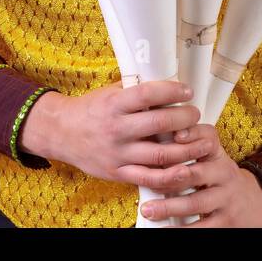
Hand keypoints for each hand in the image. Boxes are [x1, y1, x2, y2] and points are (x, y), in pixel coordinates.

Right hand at [17, 80, 211, 184]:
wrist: (61, 132)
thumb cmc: (91, 110)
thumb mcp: (110, 92)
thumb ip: (135, 90)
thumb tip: (168, 82)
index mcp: (114, 104)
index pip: (148, 94)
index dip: (172, 91)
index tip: (187, 91)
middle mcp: (116, 129)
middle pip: (159, 124)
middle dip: (185, 118)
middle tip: (195, 114)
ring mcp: (118, 153)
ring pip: (160, 154)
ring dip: (187, 148)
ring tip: (200, 141)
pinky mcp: (118, 173)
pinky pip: (150, 178)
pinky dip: (171, 176)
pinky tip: (185, 167)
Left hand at [135, 124, 261, 226]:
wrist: (252, 203)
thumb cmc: (220, 176)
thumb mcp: (212, 156)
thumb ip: (193, 142)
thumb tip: (170, 131)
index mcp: (218, 156)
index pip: (208, 140)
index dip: (192, 136)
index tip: (175, 136)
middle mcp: (224, 175)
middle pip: (196, 173)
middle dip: (170, 177)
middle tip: (147, 181)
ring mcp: (225, 200)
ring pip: (197, 203)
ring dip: (170, 207)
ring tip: (149, 210)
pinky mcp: (225, 222)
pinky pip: (202, 227)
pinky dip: (182, 230)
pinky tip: (165, 230)